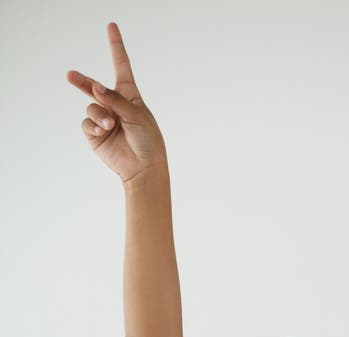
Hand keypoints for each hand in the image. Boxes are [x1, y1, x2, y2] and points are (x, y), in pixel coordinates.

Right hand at [66, 22, 167, 183]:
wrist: (143, 167)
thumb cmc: (147, 140)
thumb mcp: (136, 115)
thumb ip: (115, 99)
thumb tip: (94, 87)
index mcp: (129, 95)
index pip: (121, 66)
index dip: (116, 46)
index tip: (111, 26)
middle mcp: (114, 105)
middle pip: (94, 86)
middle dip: (82, 82)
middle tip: (70, 75)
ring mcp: (103, 119)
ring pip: (91, 106)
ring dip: (99, 114)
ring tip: (109, 125)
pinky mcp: (95, 133)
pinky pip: (86, 122)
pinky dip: (93, 125)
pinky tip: (103, 131)